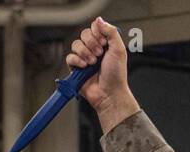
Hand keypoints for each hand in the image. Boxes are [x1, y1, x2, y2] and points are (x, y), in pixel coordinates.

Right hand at [66, 16, 137, 131]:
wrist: (110, 93)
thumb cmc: (116, 75)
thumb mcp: (119, 50)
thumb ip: (111, 32)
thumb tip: (99, 20)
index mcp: (105, 44)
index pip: (94, 28)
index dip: (97, 33)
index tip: (104, 42)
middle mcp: (94, 49)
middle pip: (84, 34)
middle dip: (92, 43)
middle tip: (100, 54)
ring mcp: (84, 58)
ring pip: (76, 44)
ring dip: (85, 53)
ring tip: (93, 63)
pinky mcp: (76, 68)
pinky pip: (70, 57)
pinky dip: (77, 61)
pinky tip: (84, 67)